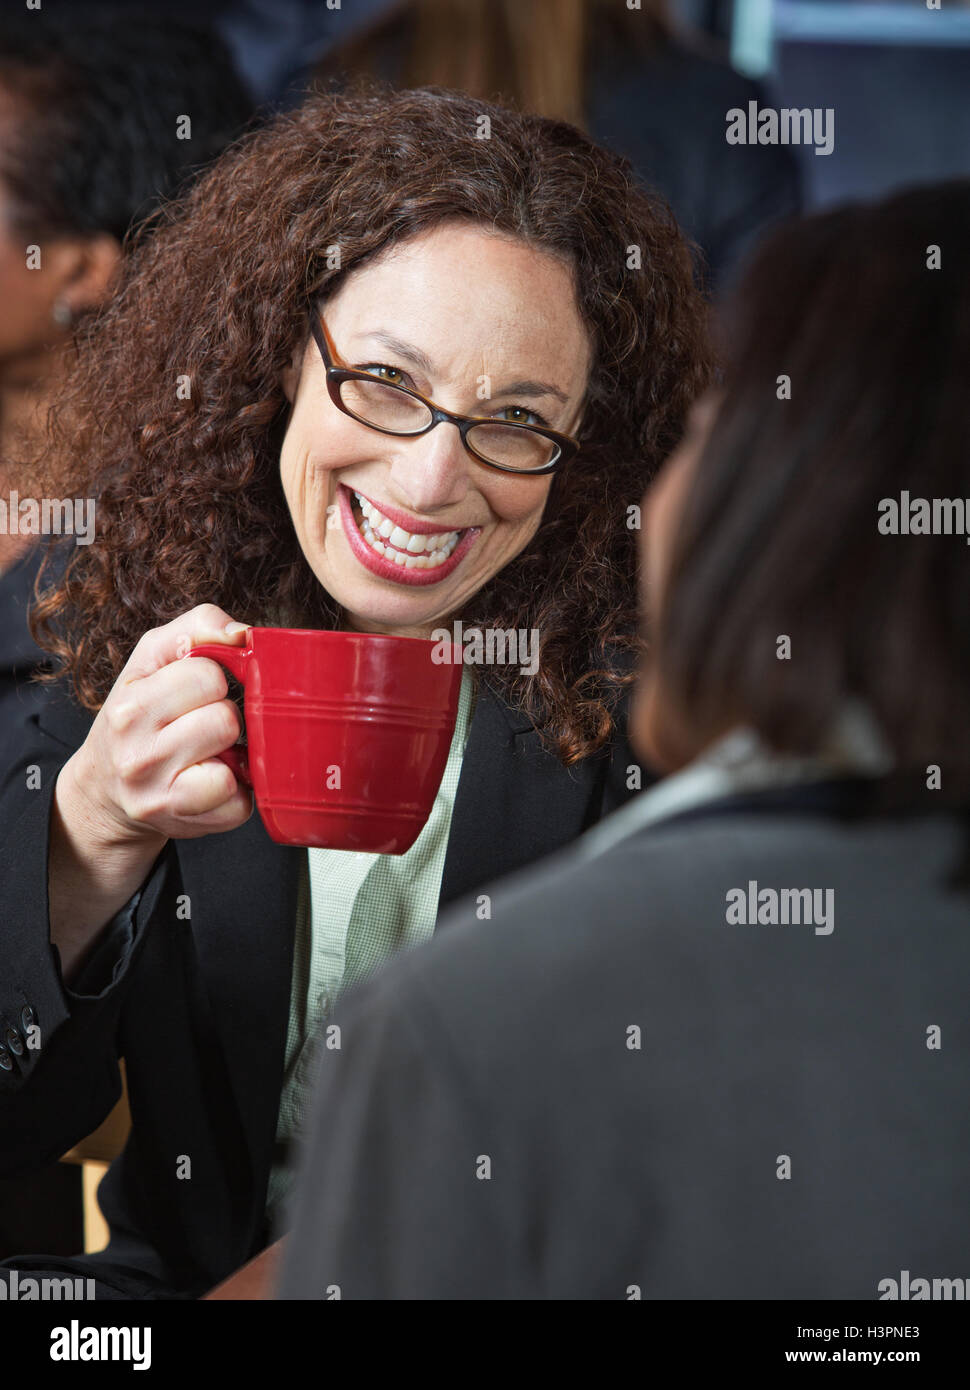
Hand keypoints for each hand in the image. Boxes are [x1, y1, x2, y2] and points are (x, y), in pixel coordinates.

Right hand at [62, 604, 252, 848]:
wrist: (105, 790)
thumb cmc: (138, 717)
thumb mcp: (151, 660)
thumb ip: (196, 628)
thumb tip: (241, 633)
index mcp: (130, 707)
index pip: (207, 675)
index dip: (213, 678)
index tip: (198, 691)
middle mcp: (139, 754)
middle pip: (225, 719)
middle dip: (223, 716)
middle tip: (201, 724)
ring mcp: (161, 795)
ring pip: (236, 761)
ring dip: (231, 754)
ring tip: (208, 752)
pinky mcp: (188, 824)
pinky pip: (241, 802)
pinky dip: (237, 791)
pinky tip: (212, 781)